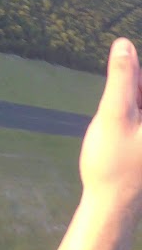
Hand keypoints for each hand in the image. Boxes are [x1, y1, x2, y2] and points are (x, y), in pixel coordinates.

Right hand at [79, 37, 141, 214]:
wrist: (112, 204)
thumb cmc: (113, 162)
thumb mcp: (113, 115)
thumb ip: (122, 79)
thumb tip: (124, 44)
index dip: (135, 78)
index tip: (123, 86)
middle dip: (136, 88)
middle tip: (120, 95)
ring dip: (136, 96)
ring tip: (120, 120)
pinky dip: (137, 108)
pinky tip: (124, 119)